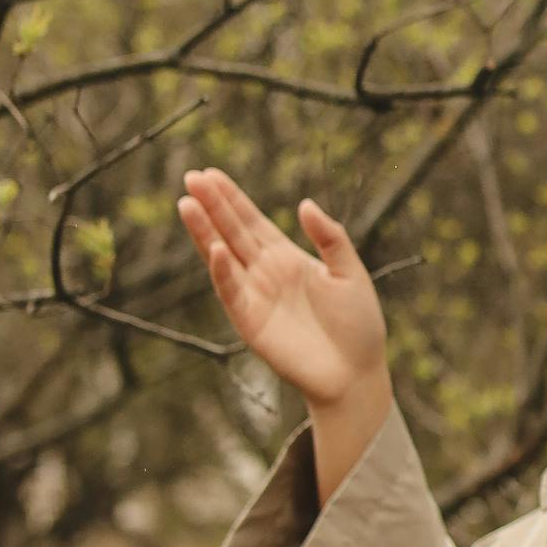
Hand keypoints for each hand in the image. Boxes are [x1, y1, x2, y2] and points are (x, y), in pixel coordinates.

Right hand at [177, 168, 387, 413]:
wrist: (355, 373)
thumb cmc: (358, 325)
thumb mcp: (351, 272)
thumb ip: (331, 238)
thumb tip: (305, 204)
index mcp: (287, 257)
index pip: (252, 221)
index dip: (231, 198)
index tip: (210, 174)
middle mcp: (265, 273)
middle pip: (232, 232)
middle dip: (212, 205)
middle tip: (191, 177)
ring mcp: (255, 296)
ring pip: (223, 257)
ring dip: (205, 232)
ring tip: (187, 204)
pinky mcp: (250, 322)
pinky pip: (232, 291)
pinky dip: (222, 271)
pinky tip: (215, 248)